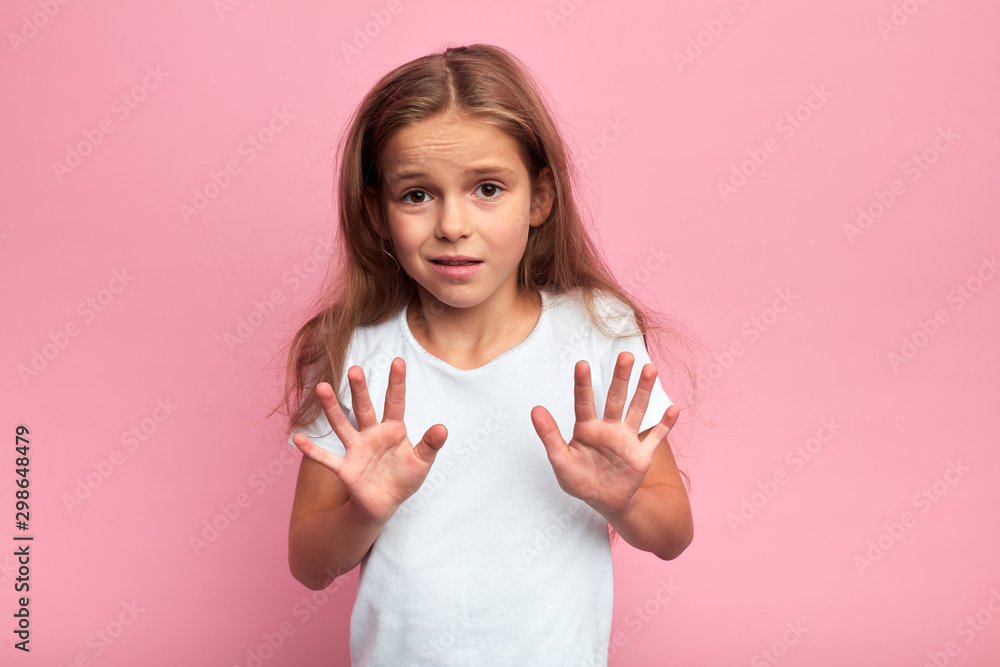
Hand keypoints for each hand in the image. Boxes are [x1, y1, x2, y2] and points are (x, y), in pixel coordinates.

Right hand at [291, 358, 447, 522]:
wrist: (385, 503)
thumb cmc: (404, 478)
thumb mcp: (422, 462)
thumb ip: (430, 445)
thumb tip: (443, 427)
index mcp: (393, 430)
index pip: (395, 402)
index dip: (397, 383)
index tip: (398, 361)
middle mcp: (371, 434)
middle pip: (364, 408)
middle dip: (359, 390)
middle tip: (354, 369)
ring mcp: (356, 450)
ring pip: (342, 425)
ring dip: (332, 408)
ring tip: (322, 388)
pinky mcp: (345, 469)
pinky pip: (326, 458)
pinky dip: (312, 450)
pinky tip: (297, 438)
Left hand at [530, 351, 678, 515]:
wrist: (604, 502)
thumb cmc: (579, 479)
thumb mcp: (560, 460)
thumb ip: (549, 436)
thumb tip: (535, 409)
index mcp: (586, 429)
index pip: (584, 402)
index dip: (582, 384)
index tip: (582, 364)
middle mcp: (608, 428)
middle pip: (615, 398)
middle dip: (620, 378)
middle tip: (625, 355)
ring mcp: (627, 440)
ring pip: (637, 410)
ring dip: (644, 391)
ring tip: (651, 369)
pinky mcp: (642, 455)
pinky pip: (656, 438)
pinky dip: (665, 425)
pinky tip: (673, 408)